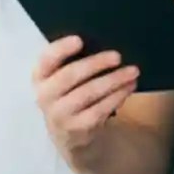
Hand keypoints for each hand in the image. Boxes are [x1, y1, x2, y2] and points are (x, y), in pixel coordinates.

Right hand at [32, 35, 139, 159]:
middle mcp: (45, 96)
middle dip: (95, 63)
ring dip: (113, 80)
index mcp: (40, 77)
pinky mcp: (77, 129)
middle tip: (117, 56)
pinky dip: (116, 96)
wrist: (67, 134)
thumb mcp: (61, 78)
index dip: (61, 49)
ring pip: (88, 93)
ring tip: (132, 71)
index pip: (46, 60)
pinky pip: (100, 109)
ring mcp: (60, 115)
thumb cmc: (69, 93)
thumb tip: (103, 42)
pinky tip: (128, 87)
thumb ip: (73, 61)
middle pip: (70, 75)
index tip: (79, 40)